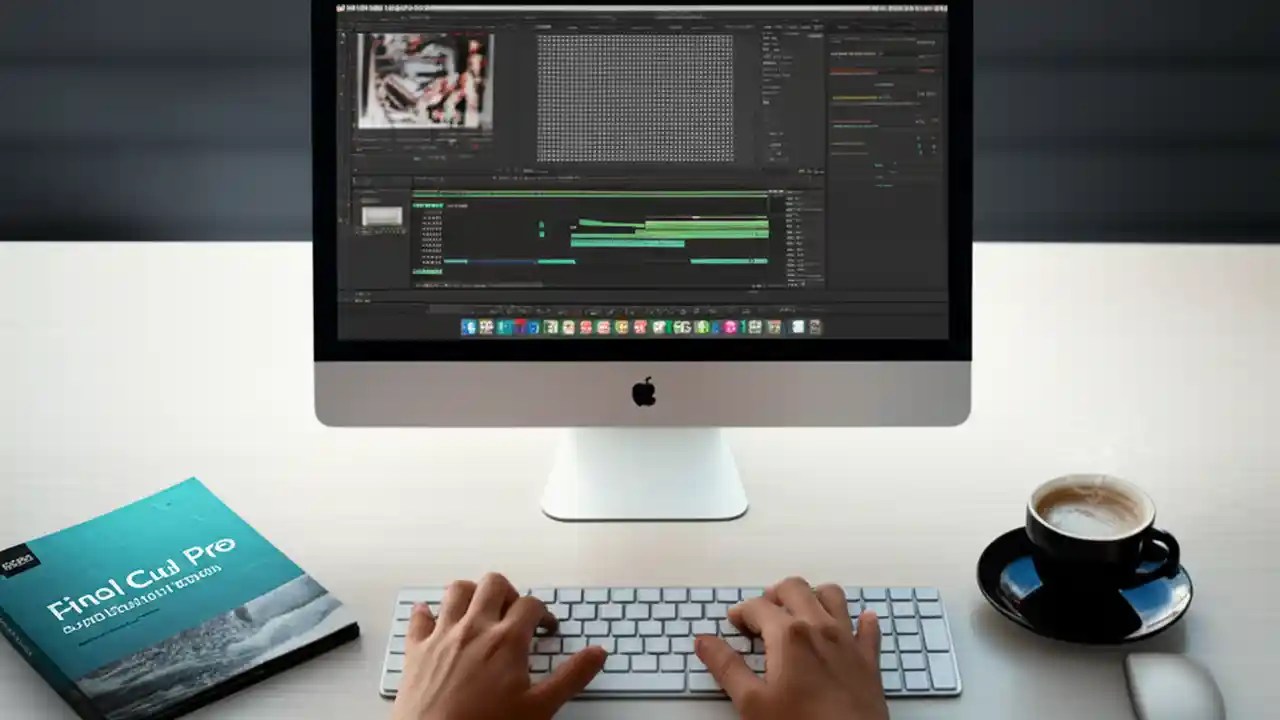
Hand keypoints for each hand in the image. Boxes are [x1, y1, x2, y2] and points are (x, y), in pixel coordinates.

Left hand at [391, 573, 605, 719]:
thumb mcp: (539, 708)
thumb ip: (571, 677)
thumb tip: (598, 653)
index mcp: (506, 640)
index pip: (531, 605)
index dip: (543, 613)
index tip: (546, 627)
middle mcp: (474, 628)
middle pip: (494, 584)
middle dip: (508, 592)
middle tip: (514, 612)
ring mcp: (442, 636)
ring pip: (457, 590)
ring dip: (471, 593)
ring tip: (480, 609)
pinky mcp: (416, 649)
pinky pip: (418, 617)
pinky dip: (426, 612)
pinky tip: (432, 617)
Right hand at [695, 577, 888, 719]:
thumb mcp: (752, 702)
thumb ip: (726, 667)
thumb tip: (704, 641)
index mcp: (787, 634)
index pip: (757, 606)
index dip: (741, 612)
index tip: (734, 623)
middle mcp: (819, 627)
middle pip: (794, 588)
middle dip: (774, 595)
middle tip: (762, 614)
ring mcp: (847, 640)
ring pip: (832, 595)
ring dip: (813, 596)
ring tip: (799, 612)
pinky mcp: (868, 659)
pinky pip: (868, 627)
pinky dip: (860, 619)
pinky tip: (857, 621)